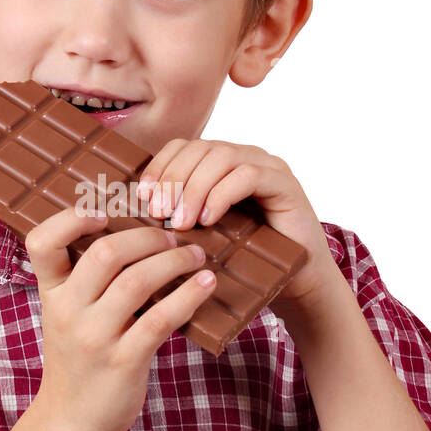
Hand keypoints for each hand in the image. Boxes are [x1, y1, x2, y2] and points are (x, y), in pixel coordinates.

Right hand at [24, 202, 217, 430]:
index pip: (42, 243)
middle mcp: (68, 312)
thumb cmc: (77, 362)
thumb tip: (136, 239)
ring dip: (175, 261)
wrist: (70, 422)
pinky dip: (189, 296)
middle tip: (172, 236)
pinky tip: (206, 285)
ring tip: (196, 256)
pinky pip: (161, 319)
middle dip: (147, 236)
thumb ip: (86, 283)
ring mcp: (95, 337)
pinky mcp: (124, 361)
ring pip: (138, 280)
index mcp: (51, 294)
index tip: (105, 212)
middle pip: (105, 252)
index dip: (71, 218)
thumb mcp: (66, 317)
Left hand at [137, 139, 339, 315]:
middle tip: (158, 213)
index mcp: (221, 165)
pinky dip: (223, 194)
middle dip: (173, 178)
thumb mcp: (203, 236)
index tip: (142, 196)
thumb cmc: (245, 262)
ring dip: (194, 188)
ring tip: (181, 221)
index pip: (184, 146)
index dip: (160, 166)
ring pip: (222, 156)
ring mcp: (267, 167)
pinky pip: (249, 175)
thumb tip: (133, 216)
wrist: (296, 283)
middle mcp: (244, 157)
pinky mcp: (285, 184)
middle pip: (200, 148)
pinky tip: (208, 219)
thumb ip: (177, 217)